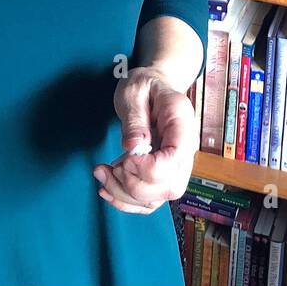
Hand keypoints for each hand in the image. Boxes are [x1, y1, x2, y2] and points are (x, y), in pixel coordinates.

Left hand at [92, 65, 196, 213]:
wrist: (155, 85)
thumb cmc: (145, 85)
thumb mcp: (134, 90)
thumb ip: (134, 118)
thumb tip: (132, 148)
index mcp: (181, 125)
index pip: (173, 162)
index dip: (146, 168)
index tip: (124, 157)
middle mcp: (185, 150)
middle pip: (169, 187)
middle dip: (132, 185)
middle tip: (108, 166)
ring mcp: (175, 165)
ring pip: (158, 198)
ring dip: (124, 195)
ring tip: (102, 173)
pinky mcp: (162, 174)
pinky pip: (149, 200)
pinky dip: (126, 200)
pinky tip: (107, 187)